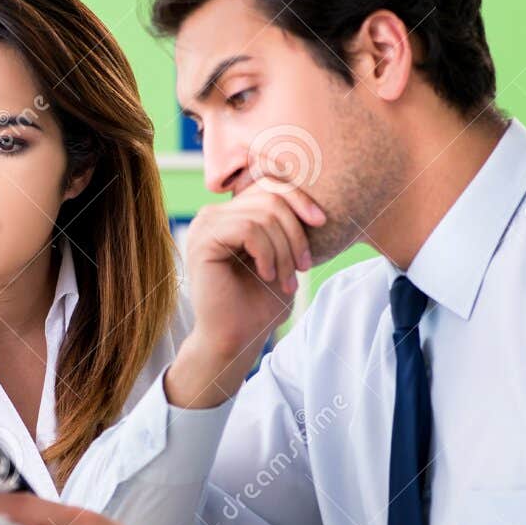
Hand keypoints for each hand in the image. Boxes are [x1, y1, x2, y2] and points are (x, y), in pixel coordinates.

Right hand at [167, 182, 324, 407]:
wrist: (234, 339)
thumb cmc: (258, 304)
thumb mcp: (282, 257)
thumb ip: (286, 225)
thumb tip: (312, 197)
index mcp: (231, 214)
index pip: (269, 185)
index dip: (299, 199)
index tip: (322, 223)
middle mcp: (213, 214)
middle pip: (270, 196)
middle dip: (296, 233)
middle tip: (302, 268)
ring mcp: (205, 225)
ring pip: (263, 215)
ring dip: (284, 250)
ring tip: (285, 279)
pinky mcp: (203, 240)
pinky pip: (248, 229)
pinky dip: (267, 253)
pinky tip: (267, 275)